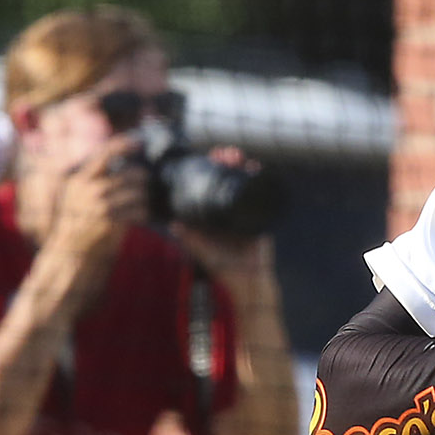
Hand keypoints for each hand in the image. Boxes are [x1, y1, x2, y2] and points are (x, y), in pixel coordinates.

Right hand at [41, 138, 146, 273]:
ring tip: (142, 202)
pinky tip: (140, 216)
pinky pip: (140, 211)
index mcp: (80, 179)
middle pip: (130, 174)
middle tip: (145, 183)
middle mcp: (90, 188)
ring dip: (145, 197)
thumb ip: (94, 179)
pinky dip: (144, 213)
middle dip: (143, 178)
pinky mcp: (112, 221)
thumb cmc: (76, 223)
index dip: (124, 145)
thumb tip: (120, 164)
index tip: (139, 143)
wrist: (71, 253)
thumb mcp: (76, 195)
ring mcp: (101, 205)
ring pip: (138, 192)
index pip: (105, 153)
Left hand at [171, 161, 278, 286]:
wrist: (248, 281)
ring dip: (241, 166)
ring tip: (236, 157)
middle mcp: (232, 208)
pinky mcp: (261, 216)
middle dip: (227, 163)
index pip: (213, 185)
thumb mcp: (203, 251)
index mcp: (217, 213)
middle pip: (230, 178)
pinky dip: (258, 179)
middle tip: (224, 154)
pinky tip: (254, 167)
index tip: (209, 159)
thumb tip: (173, 223)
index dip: (212, 170)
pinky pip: (261, 194)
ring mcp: (247, 211)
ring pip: (244, 182)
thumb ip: (190, 239)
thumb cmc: (224, 268)